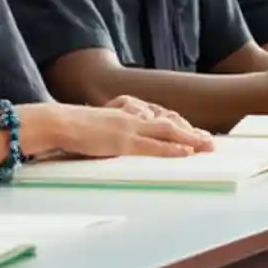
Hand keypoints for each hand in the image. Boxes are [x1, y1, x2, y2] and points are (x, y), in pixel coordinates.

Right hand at [41, 103, 213, 158]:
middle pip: (169, 124)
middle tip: (210, 143)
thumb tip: (114, 143)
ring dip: (190, 140)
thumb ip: (109, 133)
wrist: (58, 122)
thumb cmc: (71, 128)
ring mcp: (128, 129)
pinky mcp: (123, 141)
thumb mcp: (95, 128)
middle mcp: (131, 118)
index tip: (194, 135)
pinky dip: (172, 149)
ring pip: (168, 133)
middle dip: (192, 133)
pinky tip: (186, 152)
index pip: (158, 121)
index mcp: (124, 115)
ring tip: (208, 147)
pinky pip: (153, 146)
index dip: (179, 128)